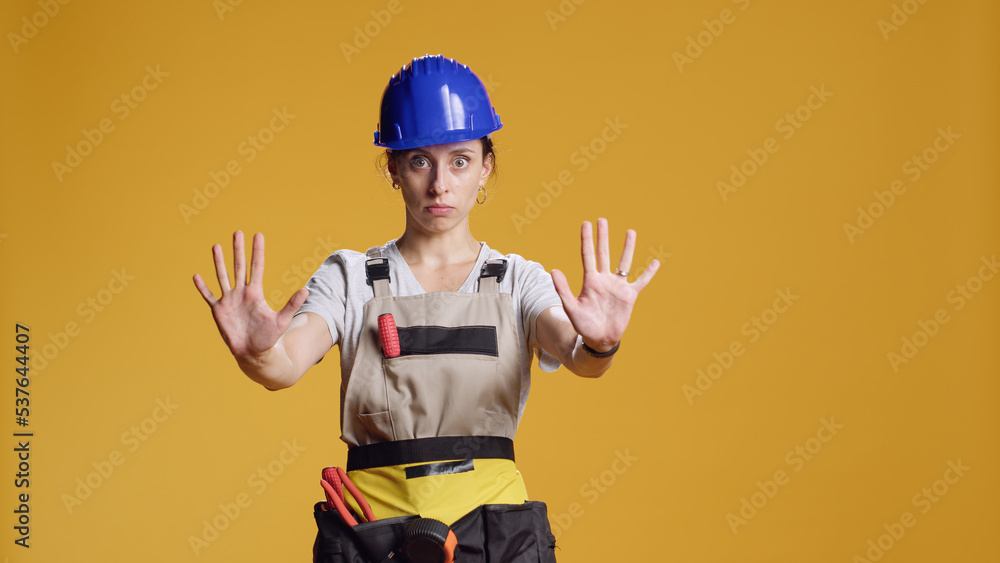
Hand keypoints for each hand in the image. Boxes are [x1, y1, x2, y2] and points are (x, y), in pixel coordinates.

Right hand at [193, 231, 309, 360]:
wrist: (253, 353)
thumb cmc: (268, 338)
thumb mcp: (282, 321)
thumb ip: (292, 305)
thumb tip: (306, 291)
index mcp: (256, 293)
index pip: (257, 266)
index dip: (257, 251)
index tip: (258, 235)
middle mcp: (242, 293)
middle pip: (239, 266)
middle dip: (238, 250)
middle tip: (237, 232)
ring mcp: (229, 300)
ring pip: (223, 276)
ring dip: (219, 262)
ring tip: (216, 246)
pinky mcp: (219, 311)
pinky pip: (209, 296)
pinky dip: (203, 287)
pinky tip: (197, 276)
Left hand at [550, 218, 659, 351]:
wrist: (599, 340)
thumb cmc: (583, 325)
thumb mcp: (571, 308)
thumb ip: (563, 289)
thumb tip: (553, 270)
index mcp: (590, 281)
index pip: (588, 255)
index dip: (587, 239)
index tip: (586, 223)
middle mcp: (604, 280)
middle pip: (604, 253)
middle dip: (603, 237)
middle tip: (602, 220)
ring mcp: (617, 287)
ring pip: (624, 263)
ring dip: (627, 248)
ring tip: (630, 232)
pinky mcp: (629, 296)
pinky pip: (641, 282)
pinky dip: (648, 273)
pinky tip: (655, 262)